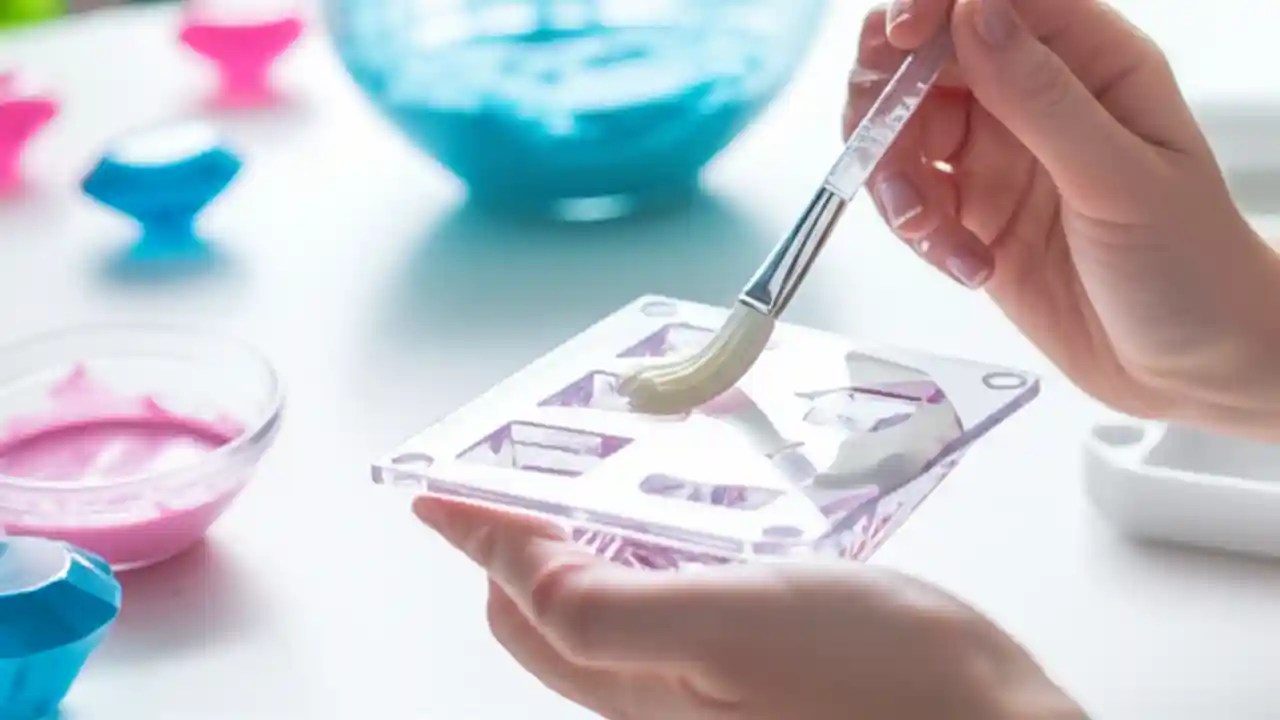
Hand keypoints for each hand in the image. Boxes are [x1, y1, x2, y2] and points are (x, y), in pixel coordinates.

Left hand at [415, 498, 1085, 719]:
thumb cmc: (883, 684)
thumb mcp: (724, 630)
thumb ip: (604, 609)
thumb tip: (507, 569)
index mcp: (633, 685)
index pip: (521, 603)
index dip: (478, 535)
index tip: (443, 485)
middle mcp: (658, 692)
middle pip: (553, 609)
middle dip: (525, 535)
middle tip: (523, 466)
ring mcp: (705, 682)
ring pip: (611, 604)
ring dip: (589, 539)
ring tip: (598, 476)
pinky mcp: (754, 666)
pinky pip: (674, 602)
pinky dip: (657, 552)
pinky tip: (693, 515)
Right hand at [848, 0, 1279, 438]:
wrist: (1190, 369)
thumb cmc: (1189, 267)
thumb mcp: (1119, 180)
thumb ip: (1041, 98)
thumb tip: (973, 12)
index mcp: (1090, 62)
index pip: (994, 1)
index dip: (933, 8)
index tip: (897, 43)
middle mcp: (1034, 97)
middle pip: (926, 57)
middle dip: (887, 96)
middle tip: (875, 142)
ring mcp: (998, 156)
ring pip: (902, 129)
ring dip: (895, 179)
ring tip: (930, 232)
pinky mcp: (972, 214)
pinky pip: (911, 198)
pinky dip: (917, 231)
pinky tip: (966, 266)